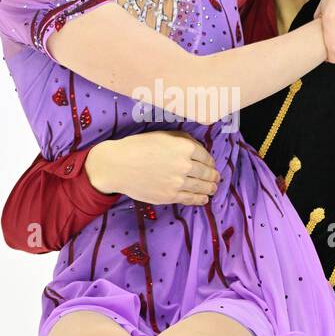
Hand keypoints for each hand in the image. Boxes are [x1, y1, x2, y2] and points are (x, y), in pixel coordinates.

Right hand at [84, 131, 220, 205]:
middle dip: (213, 176)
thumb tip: (197, 148)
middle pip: (206, 173)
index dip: (211, 161)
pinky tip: (203, 199)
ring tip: (213, 189)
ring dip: (210, 188)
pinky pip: (190, 199)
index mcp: (184, 147)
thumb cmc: (138, 146)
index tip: (212, 165)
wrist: (118, 165)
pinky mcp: (170, 196)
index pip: (206, 156)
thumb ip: (182, 140)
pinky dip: (200, 200)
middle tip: (216, 178)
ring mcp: (178, 182)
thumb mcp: (162, 135)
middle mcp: (185, 165)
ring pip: (201, 187)